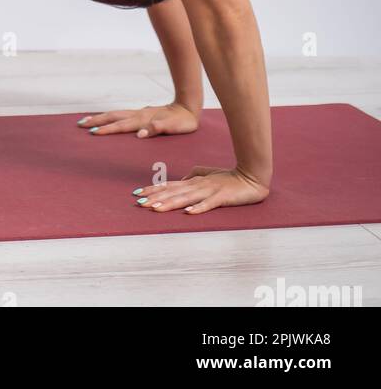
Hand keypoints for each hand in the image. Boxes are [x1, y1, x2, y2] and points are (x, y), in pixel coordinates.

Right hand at [77, 102, 198, 137]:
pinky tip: (107, 120)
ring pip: (115, 114)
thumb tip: (140, 135)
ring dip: (101, 118)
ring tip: (87, 121)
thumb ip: (157, 129)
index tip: (93, 133)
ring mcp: (139, 114)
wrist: (188, 107)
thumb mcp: (173, 127)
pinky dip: (111, 117)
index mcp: (143, 120)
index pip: (121, 125)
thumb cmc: (182, 121)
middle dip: (97, 121)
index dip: (108, 129)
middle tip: (80, 124)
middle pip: (113, 117)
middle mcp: (138, 115)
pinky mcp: (142, 115)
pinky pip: (122, 115)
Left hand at [133, 165, 269, 214]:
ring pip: (185, 198)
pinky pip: (208, 204)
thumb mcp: (206, 176)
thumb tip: (181, 181)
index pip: (169, 185)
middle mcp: (197, 185)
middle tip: (139, 203)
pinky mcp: (221, 197)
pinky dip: (198, 208)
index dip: (153, 190)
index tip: (137, 194)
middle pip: (173, 192)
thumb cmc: (227, 177)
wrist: (250, 176)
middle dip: (155, 198)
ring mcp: (209, 191)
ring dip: (170, 203)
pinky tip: (188, 213)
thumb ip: (193, 176)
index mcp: (193, 181)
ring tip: (155, 208)